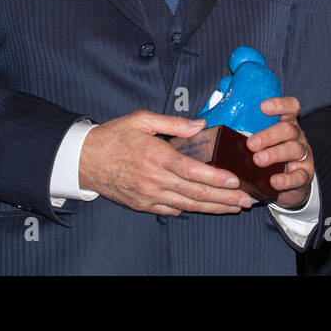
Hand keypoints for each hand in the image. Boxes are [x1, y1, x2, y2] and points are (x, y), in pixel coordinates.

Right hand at [78, 111, 250, 215]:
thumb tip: (200, 125)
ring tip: (234, 208)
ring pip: (188, 205)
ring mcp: (149, 195)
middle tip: (245, 200)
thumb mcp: (141, 120)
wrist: (85, 160)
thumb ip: (173, 122)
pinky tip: (206, 208)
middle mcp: (154, 179)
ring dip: (213, 208)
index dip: (216, 178)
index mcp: (156, 156)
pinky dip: (190, 210)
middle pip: (195, 193)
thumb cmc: (113, 137)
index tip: (235, 181)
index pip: (192, 171)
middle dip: (224, 198)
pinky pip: (172, 210)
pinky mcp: (143, 204)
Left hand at [247, 96, 313, 208]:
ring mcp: (303, 156)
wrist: (288, 185)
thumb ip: (239, 129)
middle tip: (250, 144)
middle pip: (288, 129)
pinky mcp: (304, 175)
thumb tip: (206, 120)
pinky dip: (286, 179)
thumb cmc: (267, 156)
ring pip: (295, 149)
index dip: (279, 104)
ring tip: (258, 160)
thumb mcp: (259, 140)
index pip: (290, 107)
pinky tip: (274, 181)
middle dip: (268, 135)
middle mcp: (297, 137)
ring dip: (275, 154)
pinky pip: (299, 176)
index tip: (262, 107)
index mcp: (286, 123)